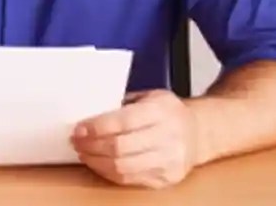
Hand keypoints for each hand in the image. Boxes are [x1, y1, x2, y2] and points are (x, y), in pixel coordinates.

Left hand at [70, 89, 199, 188]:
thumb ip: (122, 104)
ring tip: (84, 152)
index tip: (79, 128)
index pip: (124, 122)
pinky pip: (130, 179)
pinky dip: (108, 172)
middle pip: (121, 148)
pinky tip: (99, 163)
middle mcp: (169, 137)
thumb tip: (87, 114)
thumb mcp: (149, 97)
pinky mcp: (165, 179)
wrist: (199, 133)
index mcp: (162, 111)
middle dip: (92, 146)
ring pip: (123, 167)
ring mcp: (169, 161)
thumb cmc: (168, 112)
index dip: (97, 127)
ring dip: (96, 161)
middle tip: (76, 141)